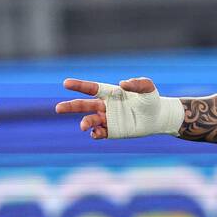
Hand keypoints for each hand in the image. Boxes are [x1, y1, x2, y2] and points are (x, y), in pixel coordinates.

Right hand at [56, 76, 178, 139]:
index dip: (78, 86)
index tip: (66, 83)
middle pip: (84, 105)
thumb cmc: (151, 100)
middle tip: (58, 108)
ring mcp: (108, 119)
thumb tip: (122, 83)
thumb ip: (136, 83)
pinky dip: (95, 133)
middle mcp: (106, 106)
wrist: (158, 117)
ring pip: (90, 120)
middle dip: (70, 106)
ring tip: (83, 126)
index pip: (91, 88)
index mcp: (110, 93)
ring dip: (85, 123)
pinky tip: (95, 133)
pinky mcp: (113, 131)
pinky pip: (100, 133)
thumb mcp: (147, 87)